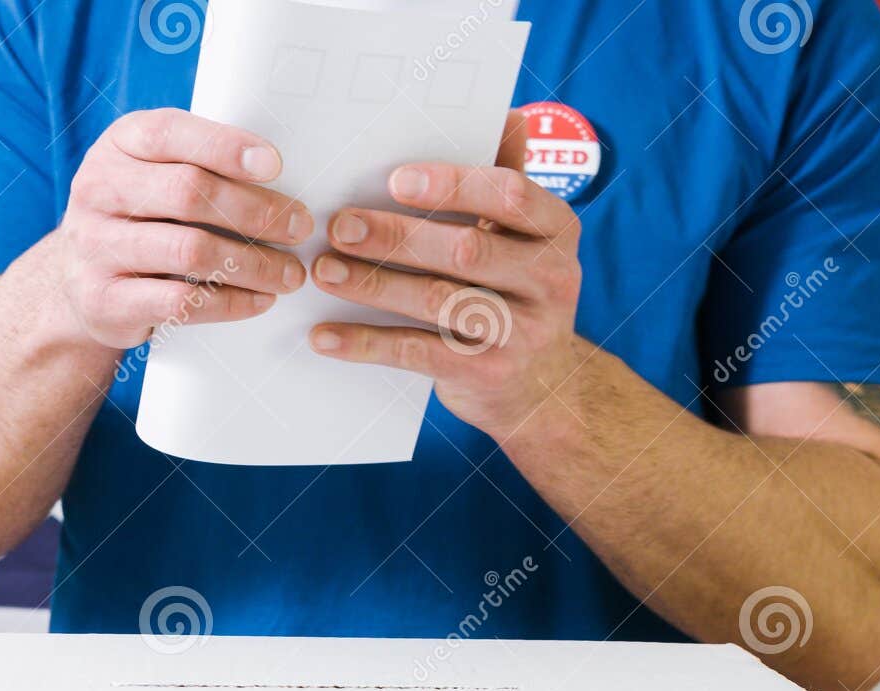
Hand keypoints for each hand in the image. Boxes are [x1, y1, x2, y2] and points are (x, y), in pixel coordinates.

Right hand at [49, 108, 313, 349]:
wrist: (80, 281)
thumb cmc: (142, 215)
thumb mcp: (156, 172)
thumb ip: (201, 161)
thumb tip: (276, 170)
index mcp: (119, 144)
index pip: (171, 134)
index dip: (226, 147)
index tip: (275, 165)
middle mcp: (99, 189)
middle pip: (188, 192)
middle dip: (255, 211)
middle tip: (299, 228)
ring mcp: (96, 246)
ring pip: (189, 250)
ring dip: (252, 263)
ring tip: (289, 273)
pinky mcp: (104, 299)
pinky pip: (179, 301)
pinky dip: (230, 302)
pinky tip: (259, 299)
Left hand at [306, 144, 585, 438]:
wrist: (543, 387)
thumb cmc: (516, 290)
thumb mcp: (526, 236)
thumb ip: (508, 179)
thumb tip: (507, 115)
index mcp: (555, 229)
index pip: (508, 195)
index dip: (452, 184)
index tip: (396, 179)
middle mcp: (549, 279)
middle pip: (466, 251)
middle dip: (397, 237)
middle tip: (340, 225)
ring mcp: (521, 333)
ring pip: (437, 302)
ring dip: (373, 285)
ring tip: (324, 270)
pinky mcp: (485, 375)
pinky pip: (417, 354)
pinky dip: (365, 343)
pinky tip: (324, 335)